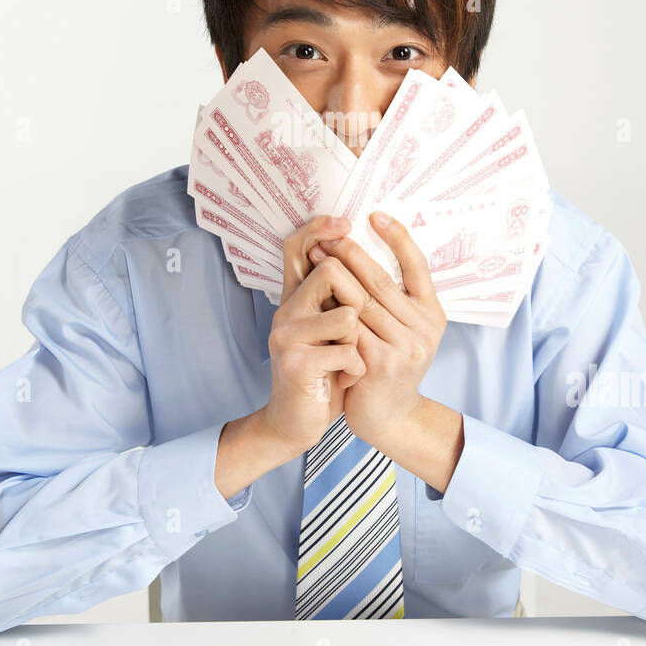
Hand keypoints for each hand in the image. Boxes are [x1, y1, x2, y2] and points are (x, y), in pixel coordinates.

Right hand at [260, 214, 368, 455]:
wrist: (297, 423)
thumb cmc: (322, 373)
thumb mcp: (328, 331)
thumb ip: (335, 298)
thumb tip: (360, 257)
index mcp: (294, 299)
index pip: (295, 247)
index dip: (318, 228)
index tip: (346, 221)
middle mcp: (285, 311)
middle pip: (330, 272)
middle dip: (358, 301)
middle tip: (354, 334)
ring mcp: (287, 336)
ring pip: (347, 315)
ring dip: (359, 344)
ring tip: (348, 362)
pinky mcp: (296, 363)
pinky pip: (347, 352)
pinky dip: (355, 370)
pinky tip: (344, 381)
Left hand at [310, 211, 446, 445]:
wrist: (388, 418)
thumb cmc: (388, 365)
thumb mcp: (403, 331)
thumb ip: (395, 299)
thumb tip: (367, 251)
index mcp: (432, 314)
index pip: (418, 266)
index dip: (398, 237)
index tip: (375, 213)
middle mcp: (424, 329)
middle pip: (382, 280)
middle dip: (352, 253)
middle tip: (328, 234)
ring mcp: (404, 347)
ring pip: (362, 301)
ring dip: (335, 275)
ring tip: (316, 256)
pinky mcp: (379, 363)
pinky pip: (349, 327)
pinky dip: (331, 308)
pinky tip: (314, 292)